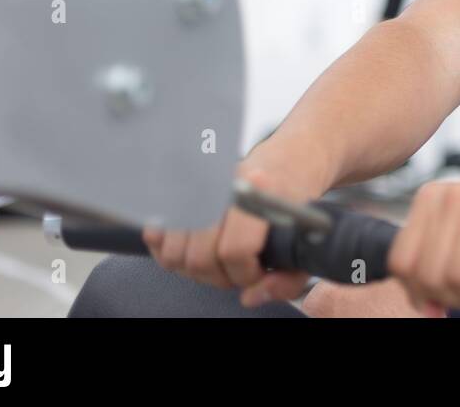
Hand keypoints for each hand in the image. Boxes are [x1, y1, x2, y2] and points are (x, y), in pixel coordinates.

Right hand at [142, 148, 324, 308]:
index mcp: (257, 190)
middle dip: (221, 277)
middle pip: (200, 258)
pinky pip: (155, 239)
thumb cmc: (292, 203)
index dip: (245, 273)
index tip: (257, 270)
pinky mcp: (175, 190)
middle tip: (239, 270)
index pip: (233, 249)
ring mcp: (194, 186)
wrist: (283, 163)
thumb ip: (287, 278)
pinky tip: (200, 248)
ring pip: (174, 255)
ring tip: (221, 259)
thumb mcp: (304, 240)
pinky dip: (174, 254)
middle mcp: (220, 184)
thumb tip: (251, 297)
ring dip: (197, 269)